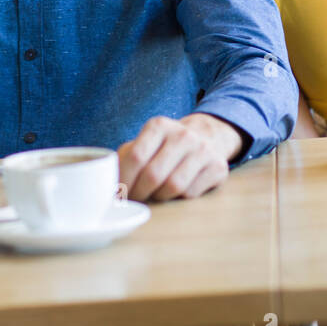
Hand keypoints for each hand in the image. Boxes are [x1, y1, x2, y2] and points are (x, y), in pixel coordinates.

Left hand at [117, 113, 243, 200]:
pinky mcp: (218, 167)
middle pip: (153, 174)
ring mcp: (203, 150)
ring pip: (173, 186)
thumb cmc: (166, 146)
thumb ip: (126, 157)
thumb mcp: (146, 142)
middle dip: (139, 193)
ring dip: (159, 197)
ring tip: (155, 195)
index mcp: (159, 125)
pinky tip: (176, 192)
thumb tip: (108, 184)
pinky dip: (179, 199)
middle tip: (135, 200)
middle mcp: (183, 134)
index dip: (124, 180)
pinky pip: (191, 193)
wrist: (207, 137)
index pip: (135, 157)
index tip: (118, 193)